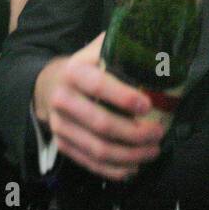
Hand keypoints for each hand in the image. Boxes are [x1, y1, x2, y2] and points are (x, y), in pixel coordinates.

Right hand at [33, 33, 164, 180]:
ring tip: (153, 151)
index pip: (98, 85)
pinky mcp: (63, 145)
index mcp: (74, 72)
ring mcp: (60, 125)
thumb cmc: (86, 66)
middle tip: (159, 134)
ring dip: (130, 155)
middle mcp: (62, 99)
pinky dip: (114, 170)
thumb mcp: (97, 49)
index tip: (147, 105)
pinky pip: (90, 163)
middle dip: (134, 133)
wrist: (50, 84)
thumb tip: (159, 39)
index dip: (123, 97)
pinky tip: (134, 168)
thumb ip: (121, 44)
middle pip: (101, 123)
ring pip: (98, 149)